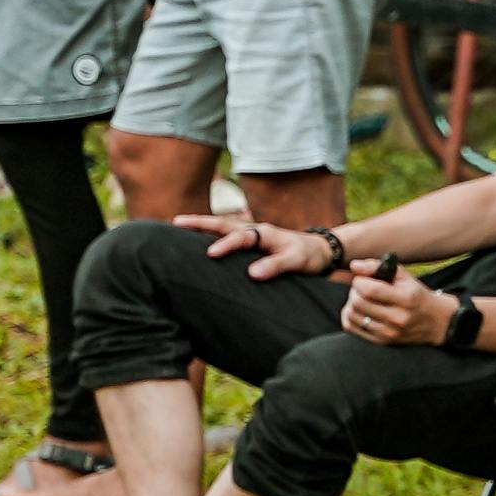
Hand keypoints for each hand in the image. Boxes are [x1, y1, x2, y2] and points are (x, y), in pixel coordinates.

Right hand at [187, 211, 331, 277]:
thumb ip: (276, 266)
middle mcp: (255, 229)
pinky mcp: (250, 242)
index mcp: (264, 233)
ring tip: (178, 225)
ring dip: (201, 226)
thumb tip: (252, 273)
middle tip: (177, 222)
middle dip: (200, 223)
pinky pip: (227, 235)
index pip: (241, 237)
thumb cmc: (308, 256)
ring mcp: (251, 234)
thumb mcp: (296, 262)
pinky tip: (195, 240)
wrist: (319, 251)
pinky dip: (210, 234)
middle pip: (224, 224)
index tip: (210, 254)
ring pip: (223, 227)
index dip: (226, 245)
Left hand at [339, 272, 460, 346]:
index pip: (370, 290)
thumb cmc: (416, 295)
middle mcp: (397, 318)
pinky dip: (350, 317)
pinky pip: (352, 328)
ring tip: (361, 299)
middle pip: (359, 302)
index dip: (359, 281)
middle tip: (361, 288)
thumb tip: (354, 266)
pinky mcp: (381, 341)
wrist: (435, 322)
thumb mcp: (404, 277)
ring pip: (352, 315)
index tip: (361, 279)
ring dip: (351, 304)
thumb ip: (378, 267)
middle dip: (354, 291)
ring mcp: (389, 332)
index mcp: (406, 298)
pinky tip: (360, 311)